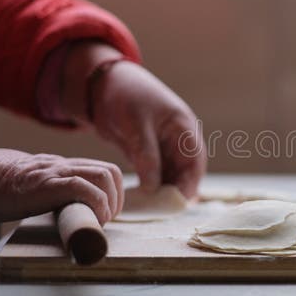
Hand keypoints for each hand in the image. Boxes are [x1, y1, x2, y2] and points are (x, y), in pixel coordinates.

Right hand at [0, 131, 122, 225]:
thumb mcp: (20, 187)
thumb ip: (37, 191)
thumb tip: (40, 210)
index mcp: (54, 167)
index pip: (97, 169)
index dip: (110, 191)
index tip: (103, 213)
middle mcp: (59, 166)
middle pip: (110, 170)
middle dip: (117, 197)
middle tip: (106, 219)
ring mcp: (54, 172)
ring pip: (105, 175)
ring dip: (110, 202)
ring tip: (99, 221)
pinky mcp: (46, 183)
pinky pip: (85, 188)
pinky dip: (97, 204)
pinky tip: (91, 220)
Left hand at [90, 61, 205, 198]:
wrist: (101, 85)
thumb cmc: (125, 96)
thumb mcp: (137, 125)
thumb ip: (147, 155)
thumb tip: (153, 188)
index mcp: (184, 127)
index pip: (195, 161)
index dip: (191, 182)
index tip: (179, 202)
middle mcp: (177, 140)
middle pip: (184, 172)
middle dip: (175, 191)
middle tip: (161, 210)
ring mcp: (163, 147)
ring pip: (169, 176)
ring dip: (161, 191)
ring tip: (148, 208)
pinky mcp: (147, 154)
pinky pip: (153, 175)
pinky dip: (148, 186)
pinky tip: (138, 198)